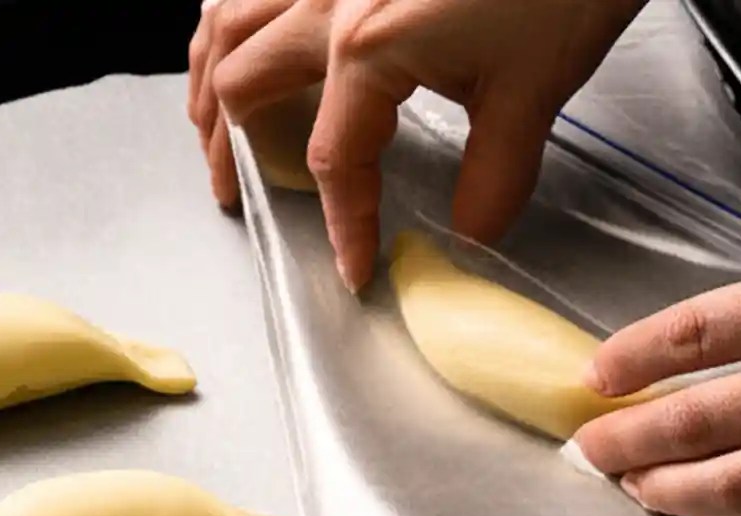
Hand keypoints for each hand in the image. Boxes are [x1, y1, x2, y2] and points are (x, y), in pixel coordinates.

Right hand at [188, 0, 645, 290]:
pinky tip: (241, 34)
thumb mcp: (533, 90)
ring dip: (208, 78)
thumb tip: (473, 231)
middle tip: (238, 194)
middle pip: (243, 84)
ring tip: (207, 123)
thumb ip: (496, 174)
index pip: (335, 159)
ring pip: (227, 19)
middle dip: (232, 152)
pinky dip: (232, 17)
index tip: (353, 265)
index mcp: (367, 47)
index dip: (342, 222)